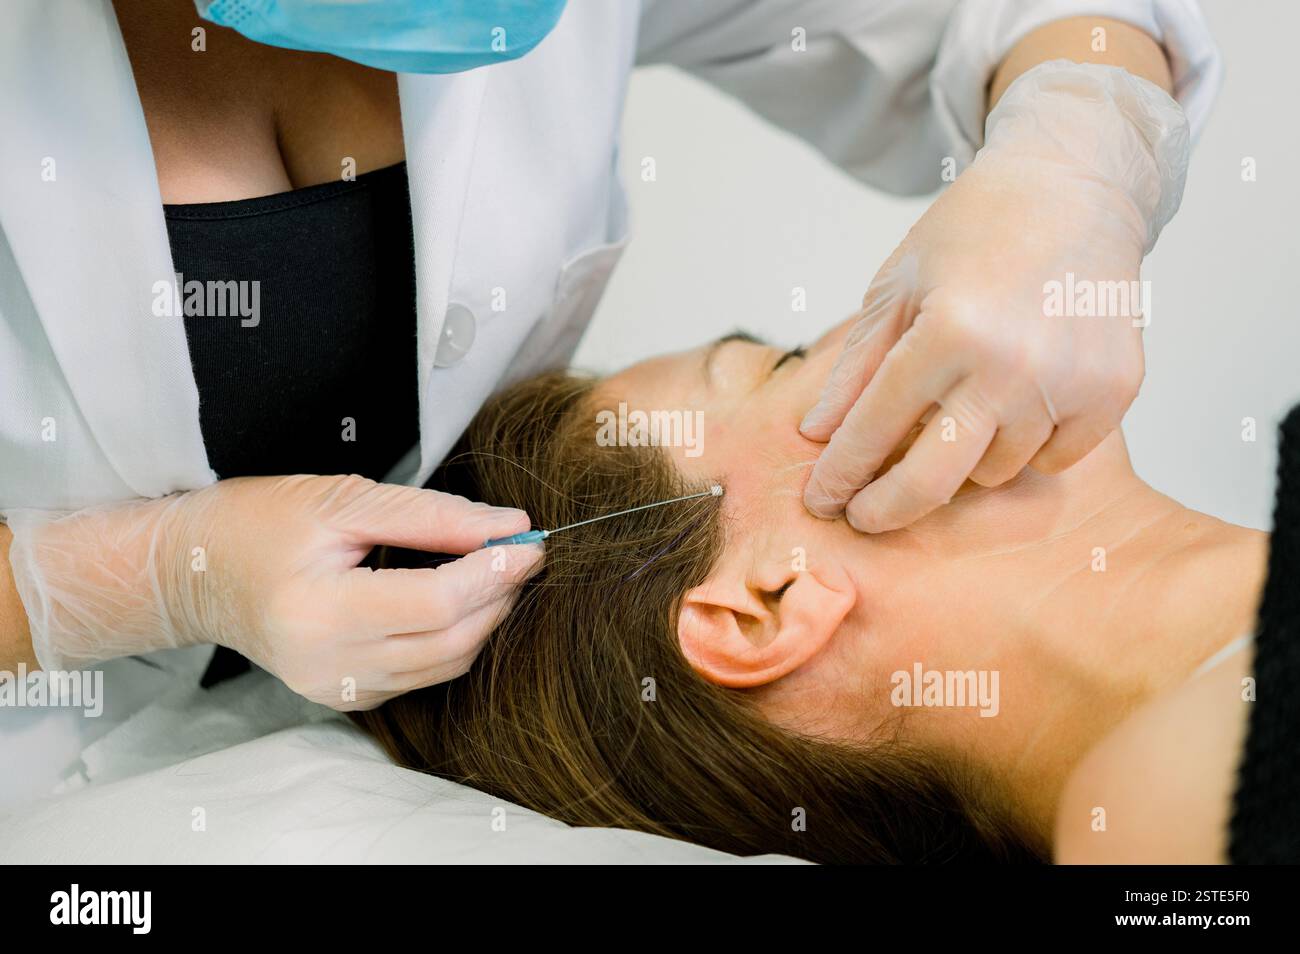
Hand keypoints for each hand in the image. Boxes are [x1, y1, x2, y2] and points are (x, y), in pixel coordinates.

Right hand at [5, 474, 541, 708]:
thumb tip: (507, 527)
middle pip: (450, 642)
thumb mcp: (343, 500)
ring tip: (497, 570)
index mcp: (317, 612)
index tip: (529, 540)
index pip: (435, 604)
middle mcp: (327, 665)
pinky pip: (423, 674)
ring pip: (446, 665)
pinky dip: (454, 638)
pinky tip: (460, 599)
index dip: (493, 572)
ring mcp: (336, 690)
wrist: (194, 572)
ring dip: (485, 619)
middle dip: (499, 595)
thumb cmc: (260, 522)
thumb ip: (429, 516)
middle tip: (522, 550)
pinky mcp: (346, 698)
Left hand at [800, 61, 1187, 531]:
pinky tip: (1011, 407)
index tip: (821, 500)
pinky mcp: (1115, 390)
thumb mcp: (896, 285)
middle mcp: (1012, 366)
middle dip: (885, 508)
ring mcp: (1070, 383)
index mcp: (947, 332)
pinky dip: (1026, 446)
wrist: (1075, 187)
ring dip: (963, 461)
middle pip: (934, 480)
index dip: (840, 474)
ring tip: (952, 418)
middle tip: (862, 515)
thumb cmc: (977, 229)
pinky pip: (1055, 458)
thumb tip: (818, 433)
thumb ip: (856, 366)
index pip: (875, 430)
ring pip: (995, 472)